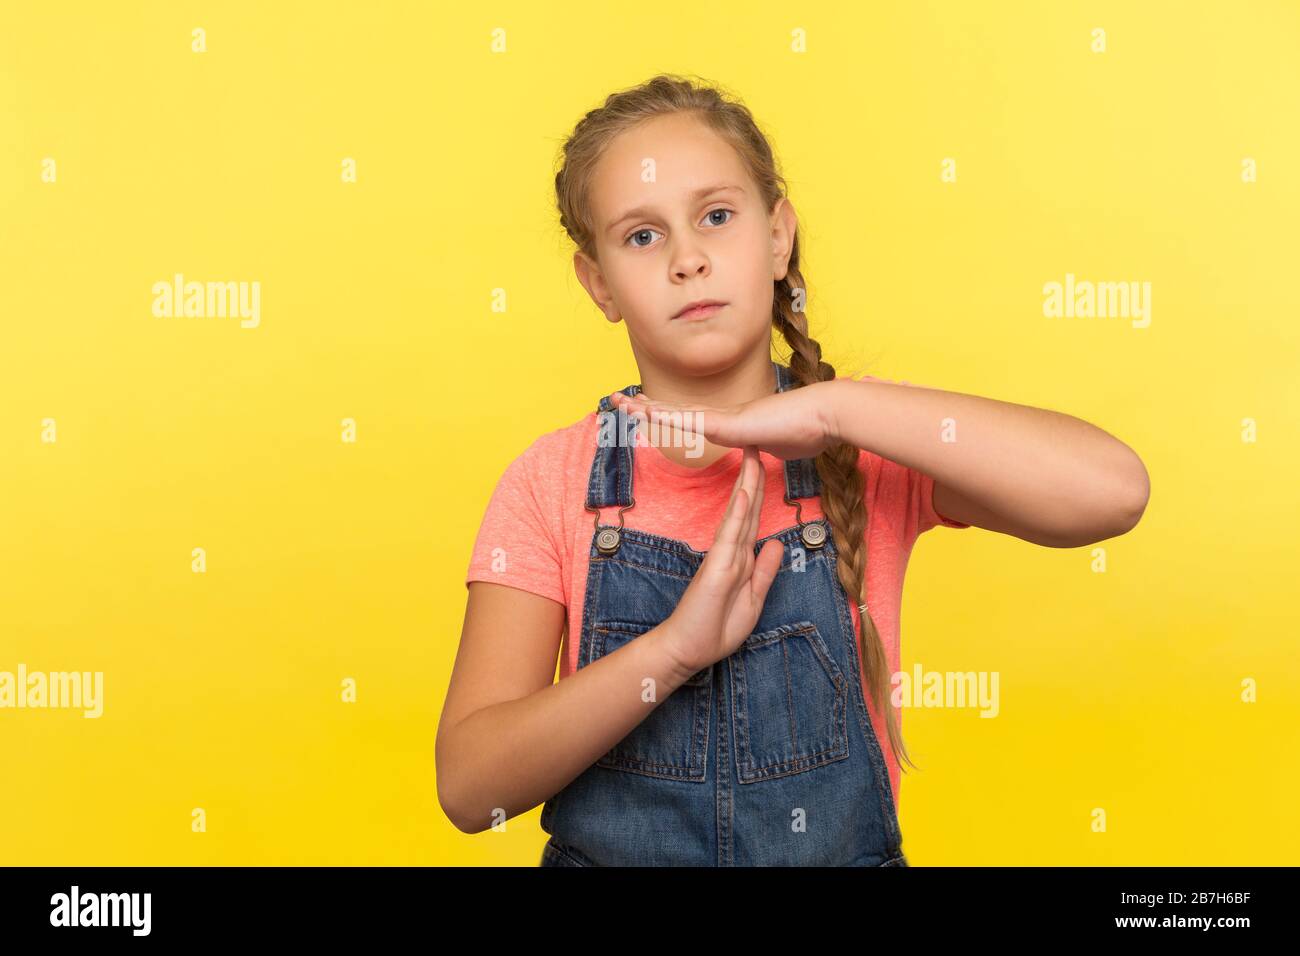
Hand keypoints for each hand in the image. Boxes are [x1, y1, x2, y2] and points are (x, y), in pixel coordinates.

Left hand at [609, 379, 840, 461]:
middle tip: (618, 400)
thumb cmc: (810, 430)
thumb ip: (765, 448)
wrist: (826, 416)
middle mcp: (724, 416)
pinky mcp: (733, 424)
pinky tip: (651, 414)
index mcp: (732, 423)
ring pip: (679, 414)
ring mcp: (727, 418)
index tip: (645, 409)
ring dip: (649, 410)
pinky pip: (695, 422)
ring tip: (623, 404)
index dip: (666, 413)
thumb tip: (763, 451)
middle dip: (646, 407)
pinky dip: (671, 418)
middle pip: (676, 411)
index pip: (690, 419)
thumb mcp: (779, 446)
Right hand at [660, 446, 785, 679]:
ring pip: (739, 516)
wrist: (687, 650)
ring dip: (746, 486)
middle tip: (758, 446)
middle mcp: (731, 553)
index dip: (759, 493)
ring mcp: (722, 558)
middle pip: (746, 510)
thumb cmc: (715, 629)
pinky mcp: (716, 568)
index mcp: (740, 560)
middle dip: (753, 478)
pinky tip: (743, 493)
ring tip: (752, 458)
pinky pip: (730, 537)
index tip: (764, 467)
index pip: (753, 520)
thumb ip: (763, 571)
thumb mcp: (753, 599)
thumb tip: (775, 543)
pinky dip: (737, 514)